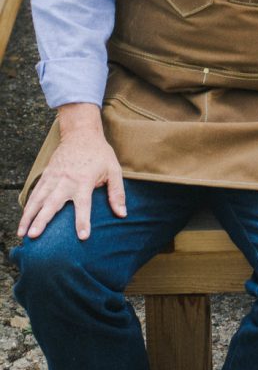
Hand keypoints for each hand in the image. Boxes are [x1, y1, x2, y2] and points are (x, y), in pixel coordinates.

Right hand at [18, 104, 125, 240]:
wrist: (81, 133)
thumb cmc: (99, 153)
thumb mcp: (114, 170)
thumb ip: (117, 192)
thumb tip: (122, 214)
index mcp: (84, 180)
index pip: (84, 204)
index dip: (83, 220)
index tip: (82, 236)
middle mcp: (66, 180)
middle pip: (52, 203)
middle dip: (42, 220)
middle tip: (34, 235)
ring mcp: (53, 178)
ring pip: (38, 199)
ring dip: (29, 216)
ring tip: (22, 233)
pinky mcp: (46, 175)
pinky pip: (35, 192)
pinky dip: (28, 206)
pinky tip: (24, 219)